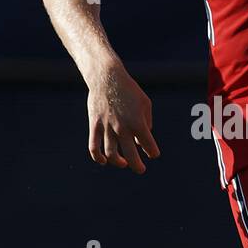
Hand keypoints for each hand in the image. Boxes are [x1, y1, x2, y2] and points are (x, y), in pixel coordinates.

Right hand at [87, 59, 159, 173]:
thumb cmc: (129, 90)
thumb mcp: (145, 104)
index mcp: (138, 123)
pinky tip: (104, 162)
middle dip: (137, 166)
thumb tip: (141, 140)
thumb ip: (147, 123)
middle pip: (131, 156)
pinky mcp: (95, 126)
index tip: (153, 153)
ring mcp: (107, 128)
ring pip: (111, 154)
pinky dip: (98, 158)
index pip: (149, 146)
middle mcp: (122, 128)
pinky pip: (94, 147)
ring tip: (124, 163)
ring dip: (118, 162)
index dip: (152, 152)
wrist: (107, 77)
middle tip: (141, 170)